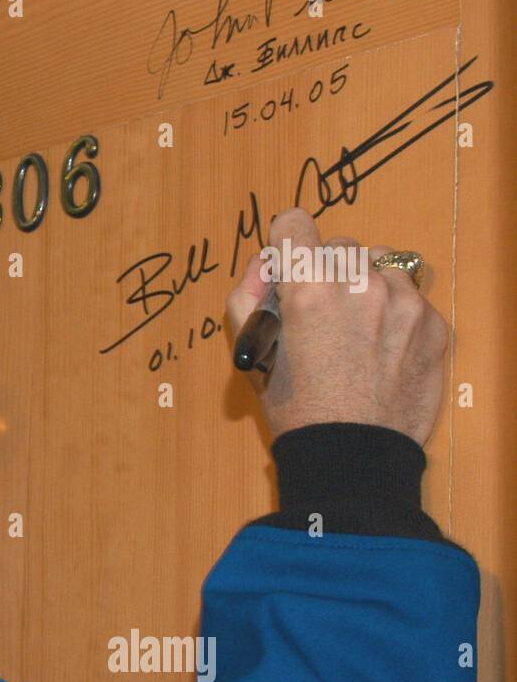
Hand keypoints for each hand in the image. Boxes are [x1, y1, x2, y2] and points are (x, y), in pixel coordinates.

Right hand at [225, 208, 448, 446]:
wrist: (353, 457)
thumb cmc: (297, 410)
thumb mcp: (253, 353)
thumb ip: (248, 295)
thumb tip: (265, 262)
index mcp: (307, 290)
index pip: (294, 224)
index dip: (287, 244)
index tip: (290, 265)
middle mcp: (357, 284)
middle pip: (338, 248)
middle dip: (327, 274)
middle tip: (323, 316)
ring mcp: (402, 301)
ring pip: (378, 267)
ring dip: (365, 288)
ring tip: (357, 333)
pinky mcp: (433, 322)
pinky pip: (410, 296)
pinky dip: (395, 314)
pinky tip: (382, 350)